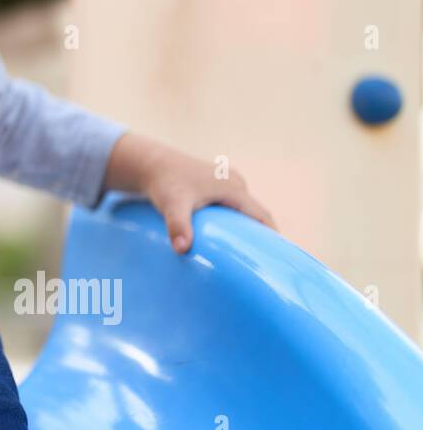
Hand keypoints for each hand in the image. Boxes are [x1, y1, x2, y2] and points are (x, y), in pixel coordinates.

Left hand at [104, 133, 277, 253]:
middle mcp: (235, 183)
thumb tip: (182, 250)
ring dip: (248, 229)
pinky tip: (229, 238)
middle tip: (265, 265)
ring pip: (244, 210)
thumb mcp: (172, 204)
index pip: (262, 216)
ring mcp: (226, 182)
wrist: (151, 164)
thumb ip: (178, 226)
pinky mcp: (216, 185)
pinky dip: (235, 221)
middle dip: (262, 237)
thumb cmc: (164, 183)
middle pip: (256, 214)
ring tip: (250, 256)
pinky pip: (233, 207)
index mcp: (234, 188)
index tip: (279, 261)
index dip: (273, 238)